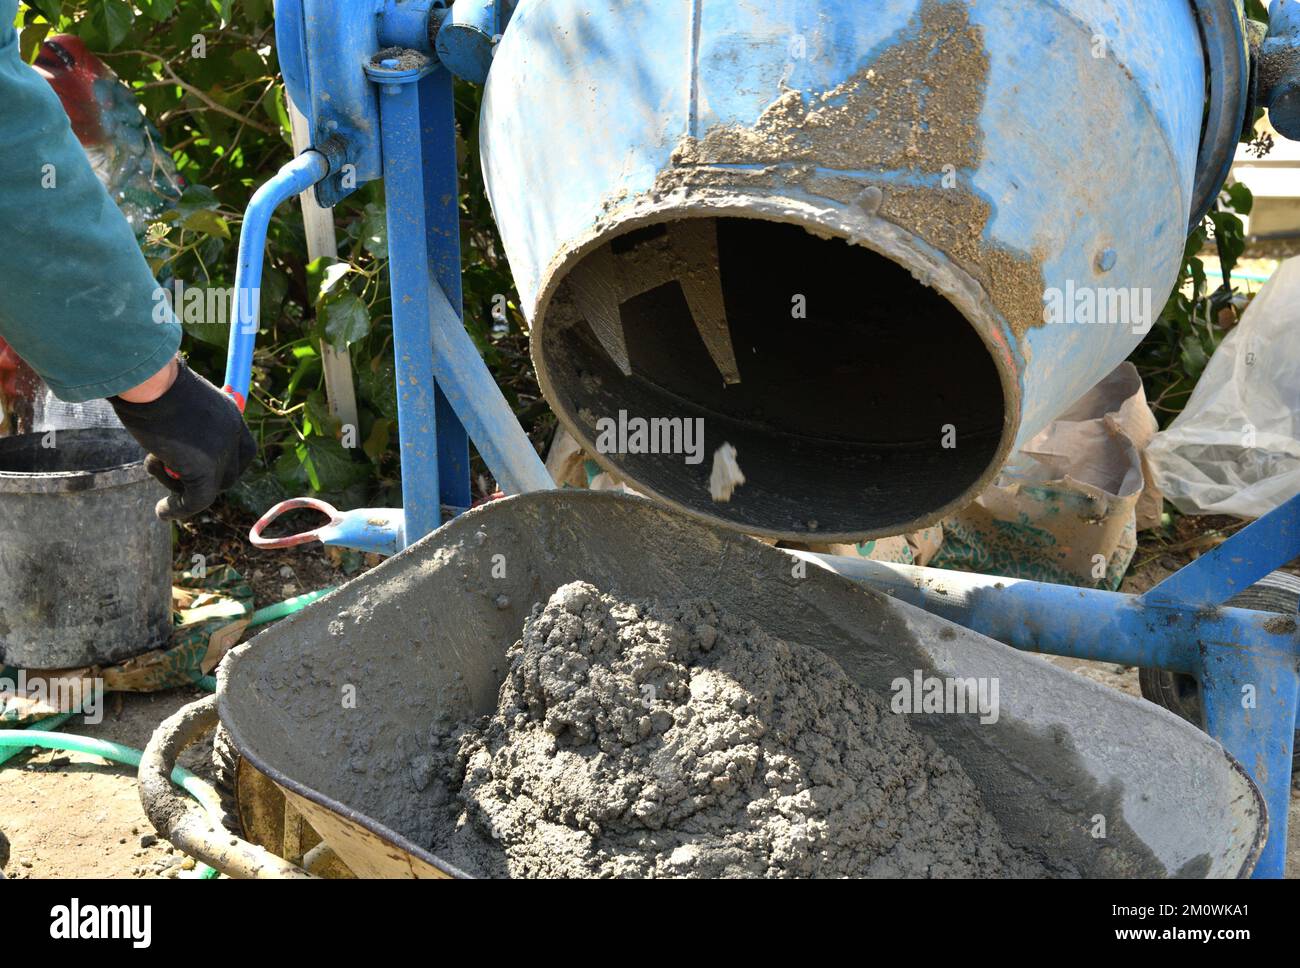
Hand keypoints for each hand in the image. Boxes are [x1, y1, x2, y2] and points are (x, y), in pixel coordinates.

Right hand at [110, 356, 255, 520]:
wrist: (151, 380)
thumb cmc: (152, 383)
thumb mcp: (177, 399)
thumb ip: (186, 420)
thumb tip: (172, 435)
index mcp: (230, 414)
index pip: (243, 450)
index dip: (227, 463)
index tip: (204, 469)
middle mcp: (232, 434)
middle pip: (229, 473)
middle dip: (203, 478)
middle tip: (172, 472)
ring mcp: (221, 453)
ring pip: (209, 487)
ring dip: (178, 484)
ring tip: (154, 461)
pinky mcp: (204, 470)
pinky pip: (196, 500)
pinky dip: (178, 508)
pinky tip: (162, 511)